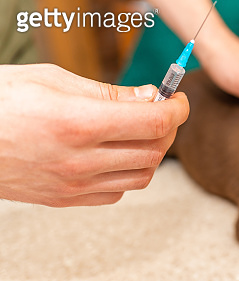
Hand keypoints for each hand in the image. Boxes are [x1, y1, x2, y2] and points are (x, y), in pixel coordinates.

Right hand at [0, 64, 188, 206]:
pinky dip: (129, 173)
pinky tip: (119, 154)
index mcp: (79, 123)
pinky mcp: (66, 199)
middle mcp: (80, 160)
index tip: (179, 100)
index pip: (154, 121)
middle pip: (154, 151)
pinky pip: (117, 192)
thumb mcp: (54, 80)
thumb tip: (149, 97)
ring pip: (141, 176)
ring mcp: (73, 185)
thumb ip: (109, 94)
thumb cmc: (1, 101)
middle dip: (168, 129)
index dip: (176, 109)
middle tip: (163, 112)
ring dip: (153, 153)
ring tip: (143, 133)